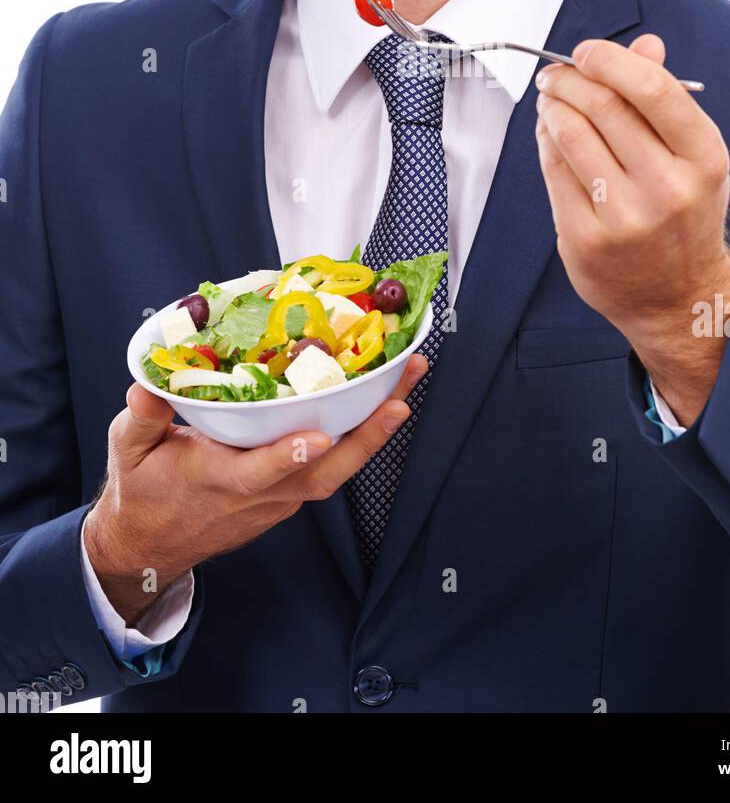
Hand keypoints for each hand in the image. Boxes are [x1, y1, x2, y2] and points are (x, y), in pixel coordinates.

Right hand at [83, 354, 427, 625]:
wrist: (150, 545)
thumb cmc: (141, 491)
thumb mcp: (127, 452)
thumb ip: (139, 420)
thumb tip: (144, 388)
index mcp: (218, 480)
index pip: (256, 474)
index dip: (286, 457)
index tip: (316, 437)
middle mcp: (259, 494)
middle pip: (323, 475)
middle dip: (367, 438)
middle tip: (402, 396)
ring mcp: (280, 500)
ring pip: (337, 471)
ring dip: (376, 431)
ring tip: (407, 380)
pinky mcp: (289, 496)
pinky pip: (331, 467)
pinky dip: (359, 437)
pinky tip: (380, 397)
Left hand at [534, 34, 729, 425]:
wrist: (678, 297)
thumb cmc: (684, 214)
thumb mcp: (694, 155)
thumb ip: (666, 97)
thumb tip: (645, 44)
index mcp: (704, 158)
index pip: (653, 89)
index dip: (610, 60)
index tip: (586, 52)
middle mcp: (668, 188)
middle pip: (605, 107)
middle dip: (571, 80)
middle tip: (556, 74)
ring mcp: (625, 218)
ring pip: (571, 136)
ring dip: (552, 107)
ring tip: (551, 100)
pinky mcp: (586, 239)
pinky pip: (553, 173)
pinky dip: (546, 143)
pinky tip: (549, 134)